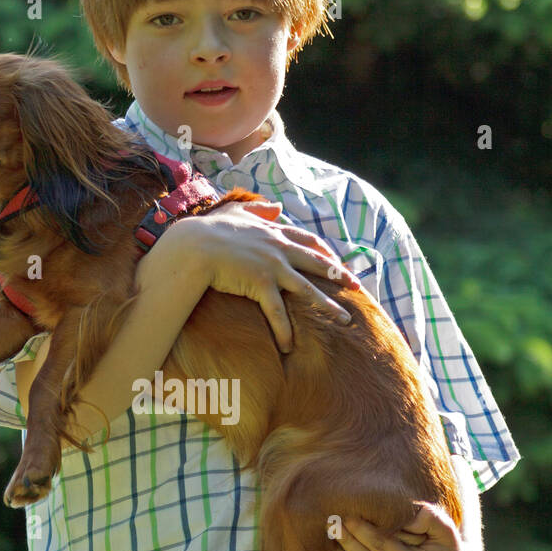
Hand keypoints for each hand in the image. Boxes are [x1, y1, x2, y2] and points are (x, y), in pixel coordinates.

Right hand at [176, 200, 359, 352]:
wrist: (194, 245)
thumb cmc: (210, 229)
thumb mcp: (237, 211)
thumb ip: (259, 208)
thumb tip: (276, 204)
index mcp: (275, 233)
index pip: (308, 241)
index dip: (325, 251)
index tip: (338, 260)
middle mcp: (279, 249)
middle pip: (318, 263)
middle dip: (340, 275)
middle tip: (357, 287)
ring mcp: (272, 267)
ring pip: (308, 290)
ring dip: (328, 306)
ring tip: (344, 320)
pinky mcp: (260, 285)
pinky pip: (277, 312)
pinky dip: (285, 330)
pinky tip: (289, 346)